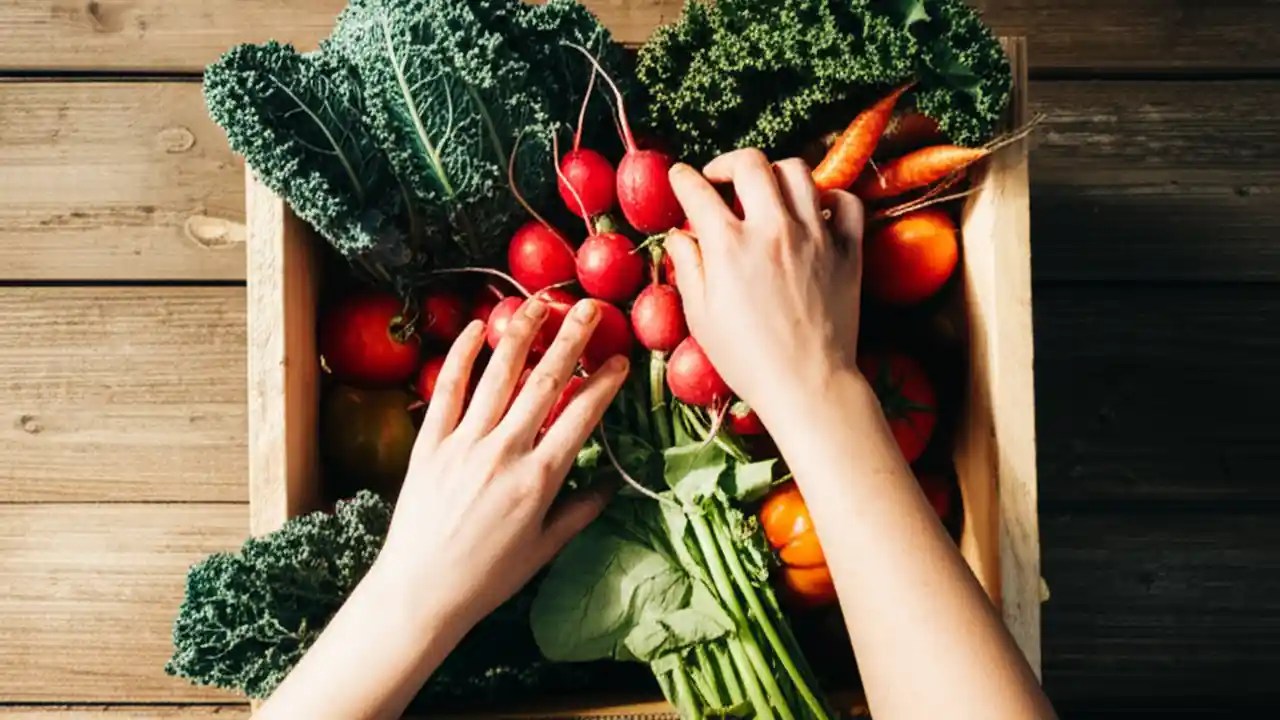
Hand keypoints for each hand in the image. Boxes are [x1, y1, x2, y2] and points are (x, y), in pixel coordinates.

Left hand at [375, 297, 629, 630]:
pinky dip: (461, 355)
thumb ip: (580, 511)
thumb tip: (611, 485)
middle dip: (571, 339)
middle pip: (544, 381)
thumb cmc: (488, 576)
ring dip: (520, 333)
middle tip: (588, 308)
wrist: (421, 591)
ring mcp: (464, 444)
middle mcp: (504, 453)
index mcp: (540, 479)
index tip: (619, 359)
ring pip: (497, 374)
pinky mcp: (429, 444)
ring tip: (538, 303)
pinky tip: (477, 328)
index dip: (604, 382)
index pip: (581, 415)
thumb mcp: (544, 548)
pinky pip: (447, 389)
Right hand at [665, 149, 865, 418]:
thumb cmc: (747, 359)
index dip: (682, 178)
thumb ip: (688, 266)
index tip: (680, 178)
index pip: (698, 190)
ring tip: (766, 193)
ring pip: (797, 171)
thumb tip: (679, 234)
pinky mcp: (847, 249)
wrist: (807, 386)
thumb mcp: (701, 316)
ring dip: (775, 174)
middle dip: (728, 163)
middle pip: (751, 163)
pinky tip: (813, 212)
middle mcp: (773, 229)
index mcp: (729, 245)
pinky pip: (845, 201)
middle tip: (721, 180)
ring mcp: (815, 235)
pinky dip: (828, 197)